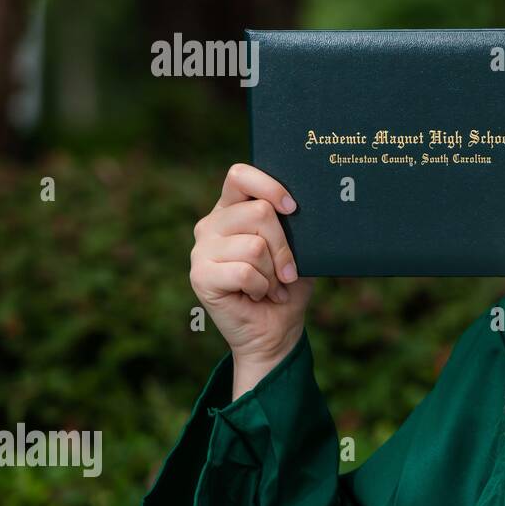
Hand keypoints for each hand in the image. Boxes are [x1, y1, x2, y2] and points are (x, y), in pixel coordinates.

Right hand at [190, 163, 314, 365]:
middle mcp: (212, 224)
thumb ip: (293, 225)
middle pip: (259, 213)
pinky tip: (257, 295)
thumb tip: (305, 207)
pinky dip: (261, 287)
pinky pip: (245, 271)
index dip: (269, 186)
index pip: (240, 176)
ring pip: (255, 246)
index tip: (293, 208)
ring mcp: (201, 249)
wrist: (275, 329)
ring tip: (271, 286)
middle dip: (284, 247)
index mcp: (233, 210)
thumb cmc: (287, 286)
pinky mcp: (199, 275)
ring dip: (273, 273)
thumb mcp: (298, 250)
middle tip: (287, 271)